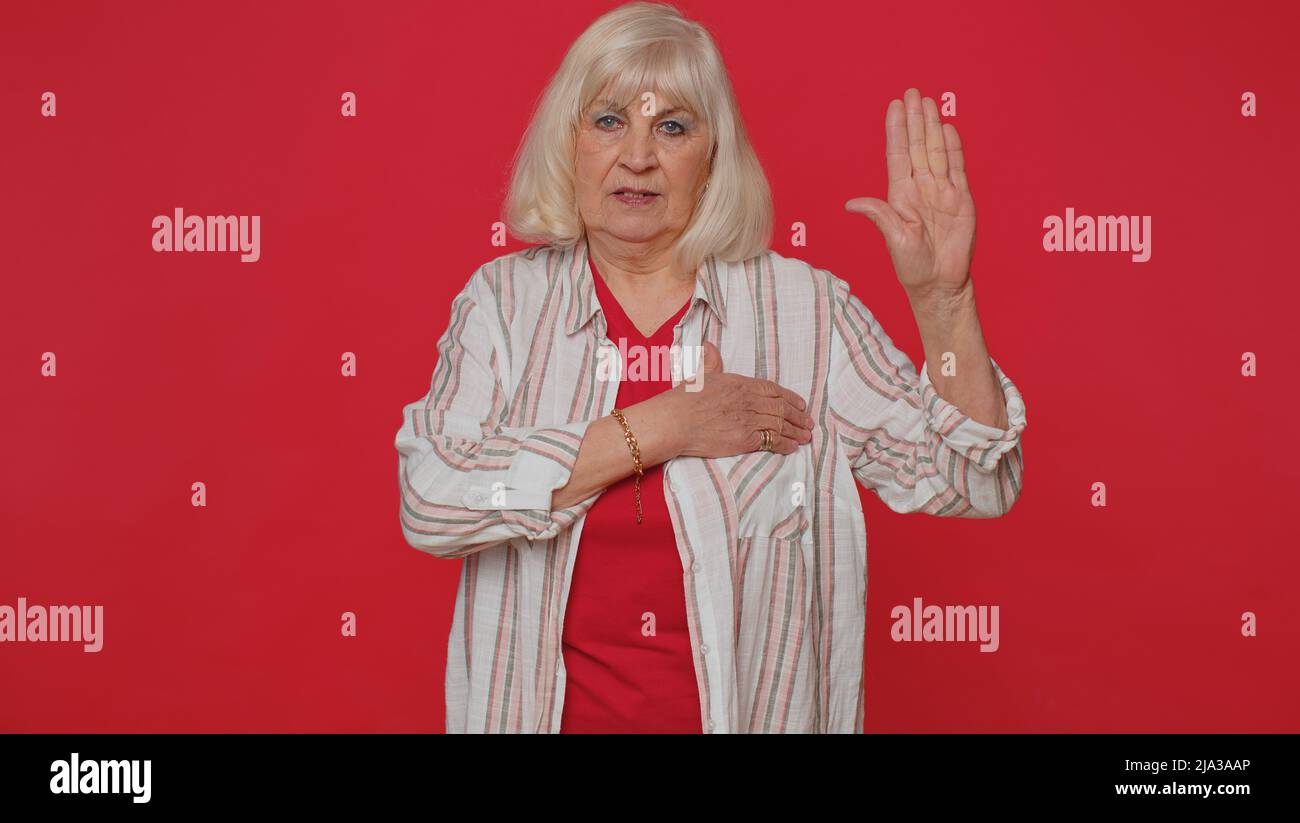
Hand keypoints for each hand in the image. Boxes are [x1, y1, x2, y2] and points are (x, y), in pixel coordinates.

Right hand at [669, 342, 813, 457]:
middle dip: (798, 416)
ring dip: (796, 432)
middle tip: (808, 422)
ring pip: (780, 425)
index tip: (800, 404)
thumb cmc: (683, 399)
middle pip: (781, 408)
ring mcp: (748, 420)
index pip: (772, 389)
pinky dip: (785, 445)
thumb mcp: (699, 375)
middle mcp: (748, 400)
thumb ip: (710, 362)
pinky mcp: (745, 439)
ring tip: (806, 437)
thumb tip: (709, 347)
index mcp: (740, 383)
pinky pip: (772, 441)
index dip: (789, 397)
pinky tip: (792, 447)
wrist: (675, 421)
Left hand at [845, 87, 976, 300]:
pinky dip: (953, 147)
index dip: (896, 130)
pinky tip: (947, 128)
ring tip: (928, 102)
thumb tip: (852, 203)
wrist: (940, 282)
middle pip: (918, 146)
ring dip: (932, 126)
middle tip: (912, 92)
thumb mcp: (893, 239)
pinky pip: (957, 167)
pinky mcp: (962, 198)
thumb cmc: (912, 265)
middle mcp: (921, 188)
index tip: (894, 107)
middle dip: (914, 119)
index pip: (898, 155)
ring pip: (936, 151)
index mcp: (900, 195)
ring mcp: (942, 191)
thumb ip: (879, 216)